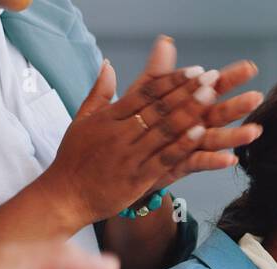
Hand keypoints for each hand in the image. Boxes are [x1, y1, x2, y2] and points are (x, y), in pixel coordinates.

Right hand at [36, 36, 263, 228]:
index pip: (145, 93)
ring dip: (190, 112)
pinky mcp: (136, 178)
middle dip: (187, 91)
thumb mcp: (82, 120)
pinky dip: (182, 145)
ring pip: (164, 130)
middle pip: (159, 108)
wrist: (64, 196)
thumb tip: (108, 64)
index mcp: (109, 117)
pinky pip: (163, 157)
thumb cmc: (74, 159)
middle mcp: (120, 133)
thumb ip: (99, 92)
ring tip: (211, 97)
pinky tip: (200, 132)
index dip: (171, 81)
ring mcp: (129, 155)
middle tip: (211, 78)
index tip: (194, 70)